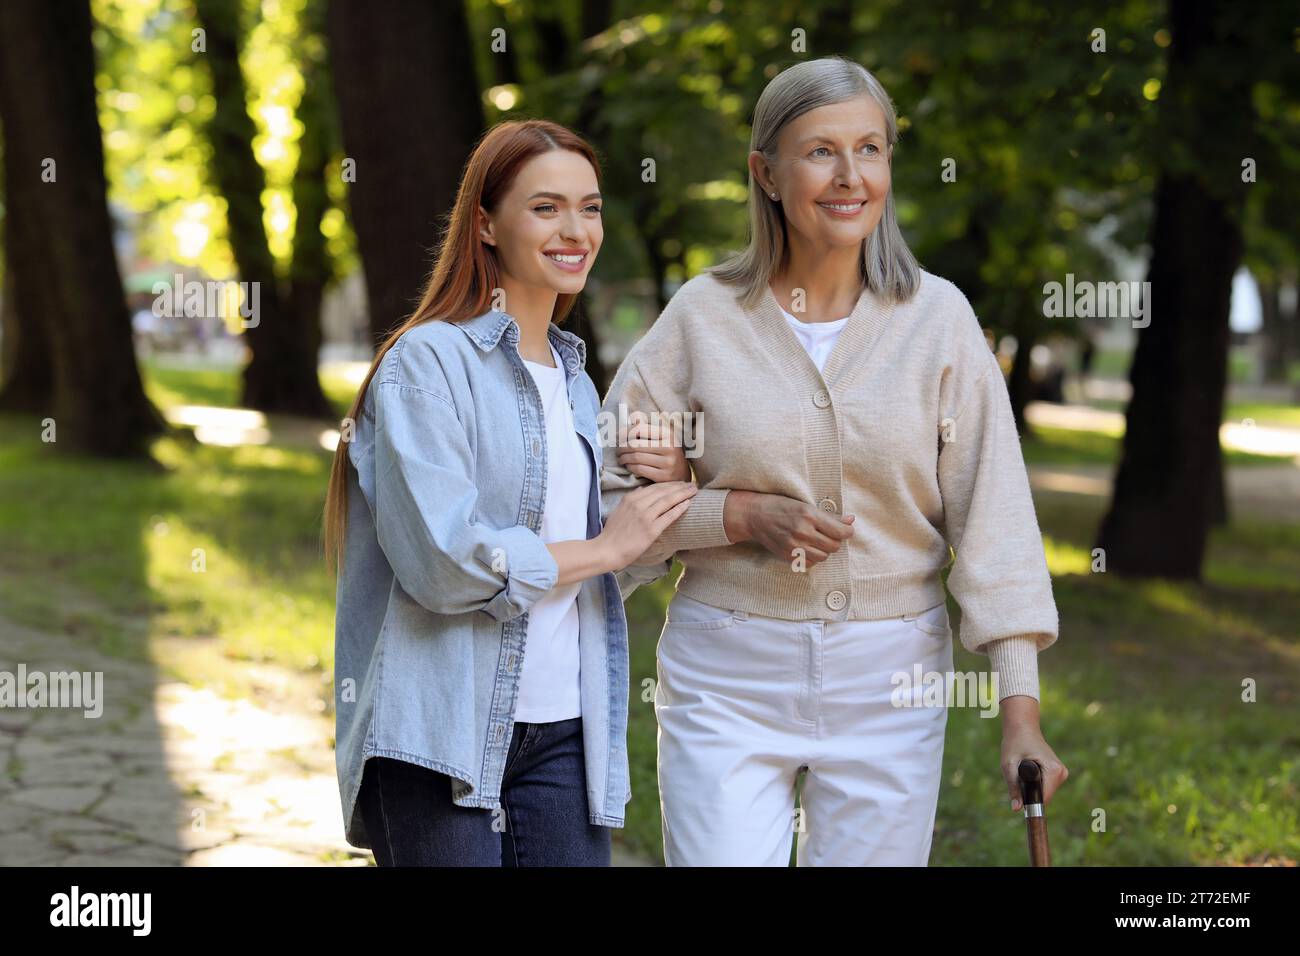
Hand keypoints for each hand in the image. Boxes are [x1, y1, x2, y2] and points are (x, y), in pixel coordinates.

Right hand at [598, 481, 696, 567]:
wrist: (607, 550)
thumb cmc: (612, 533)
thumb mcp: (619, 510)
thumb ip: (631, 498)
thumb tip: (642, 489)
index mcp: (631, 498)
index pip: (654, 487)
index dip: (669, 484)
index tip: (679, 483)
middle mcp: (639, 504)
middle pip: (663, 491)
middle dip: (679, 486)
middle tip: (691, 483)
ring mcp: (646, 516)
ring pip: (668, 500)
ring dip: (683, 494)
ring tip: (694, 490)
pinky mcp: (651, 530)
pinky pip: (669, 516)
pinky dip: (680, 508)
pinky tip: (688, 503)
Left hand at [617, 416, 689, 482]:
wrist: (682, 474)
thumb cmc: (668, 453)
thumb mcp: (663, 437)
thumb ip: (648, 427)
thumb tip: (632, 418)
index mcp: (668, 434)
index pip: (640, 429)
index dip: (626, 432)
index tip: (619, 437)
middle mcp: (669, 447)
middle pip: (635, 445)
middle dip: (622, 448)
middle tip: (618, 451)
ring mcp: (668, 463)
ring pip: (636, 458)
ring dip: (624, 458)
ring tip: (621, 458)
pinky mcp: (664, 476)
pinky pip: (640, 469)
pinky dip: (630, 467)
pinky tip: (629, 466)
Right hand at [724, 490, 854, 564]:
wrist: (754, 516)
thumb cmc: (780, 506)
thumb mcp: (805, 505)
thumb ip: (829, 516)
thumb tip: (850, 520)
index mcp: (809, 516)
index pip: (840, 531)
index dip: (847, 532)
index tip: (846, 530)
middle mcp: (802, 532)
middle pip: (833, 546)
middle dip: (835, 540)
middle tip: (829, 533)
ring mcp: (794, 547)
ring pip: (824, 557)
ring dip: (824, 550)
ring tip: (817, 540)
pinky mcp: (788, 556)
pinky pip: (810, 563)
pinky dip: (813, 557)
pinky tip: (807, 547)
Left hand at [999, 696, 1068, 811]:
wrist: (1022, 727)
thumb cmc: (1015, 743)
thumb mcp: (1009, 765)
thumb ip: (1013, 787)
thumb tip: (1017, 809)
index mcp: (1054, 770)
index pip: (1044, 798)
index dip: (1031, 802)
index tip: (1019, 805)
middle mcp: (1062, 773)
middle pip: (1045, 797)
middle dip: (1029, 793)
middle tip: (1016, 777)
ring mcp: (1061, 773)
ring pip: (1045, 793)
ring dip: (1031, 787)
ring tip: (1021, 770)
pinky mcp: (1058, 773)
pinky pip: (1045, 787)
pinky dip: (1034, 783)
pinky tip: (1026, 771)